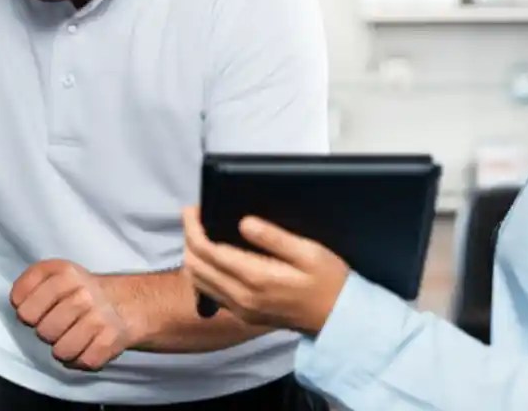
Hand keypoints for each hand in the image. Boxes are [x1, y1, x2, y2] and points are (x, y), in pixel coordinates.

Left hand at [10, 259, 143, 371]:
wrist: (125, 303)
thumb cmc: (78, 293)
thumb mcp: (54, 275)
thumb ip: (29, 285)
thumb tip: (18, 305)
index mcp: (64, 273)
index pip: (24, 305)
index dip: (26, 313)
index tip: (38, 310)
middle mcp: (83, 292)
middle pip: (43, 331)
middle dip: (46, 332)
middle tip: (59, 324)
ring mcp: (99, 316)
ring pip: (61, 351)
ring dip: (63, 349)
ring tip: (71, 337)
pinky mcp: (112, 339)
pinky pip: (82, 362)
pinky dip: (80, 360)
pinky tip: (85, 346)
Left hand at [181, 206, 348, 335]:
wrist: (338, 318)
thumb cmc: (328, 280)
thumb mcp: (309, 252)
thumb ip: (274, 237)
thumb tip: (244, 222)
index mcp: (256, 278)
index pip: (208, 250)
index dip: (194, 227)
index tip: (192, 209)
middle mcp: (242, 297)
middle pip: (195, 266)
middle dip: (188, 238)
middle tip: (194, 217)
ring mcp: (240, 310)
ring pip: (198, 282)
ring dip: (192, 256)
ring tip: (200, 233)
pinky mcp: (243, 316)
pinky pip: (210, 294)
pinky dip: (201, 273)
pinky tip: (211, 259)